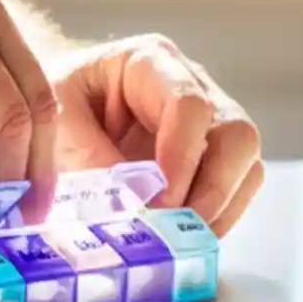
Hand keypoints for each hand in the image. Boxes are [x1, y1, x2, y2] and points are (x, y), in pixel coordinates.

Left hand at [46, 34, 263, 235]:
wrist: (56, 110)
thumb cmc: (57, 106)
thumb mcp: (55, 122)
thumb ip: (88, 155)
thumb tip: (133, 199)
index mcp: (151, 62)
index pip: (190, 104)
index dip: (180, 158)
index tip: (157, 201)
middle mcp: (194, 86)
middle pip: (236, 134)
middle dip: (212, 189)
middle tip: (174, 228)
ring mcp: (212, 122)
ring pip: (246, 164)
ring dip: (217, 209)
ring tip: (175, 238)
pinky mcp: (215, 157)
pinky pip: (239, 188)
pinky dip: (218, 218)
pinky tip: (181, 235)